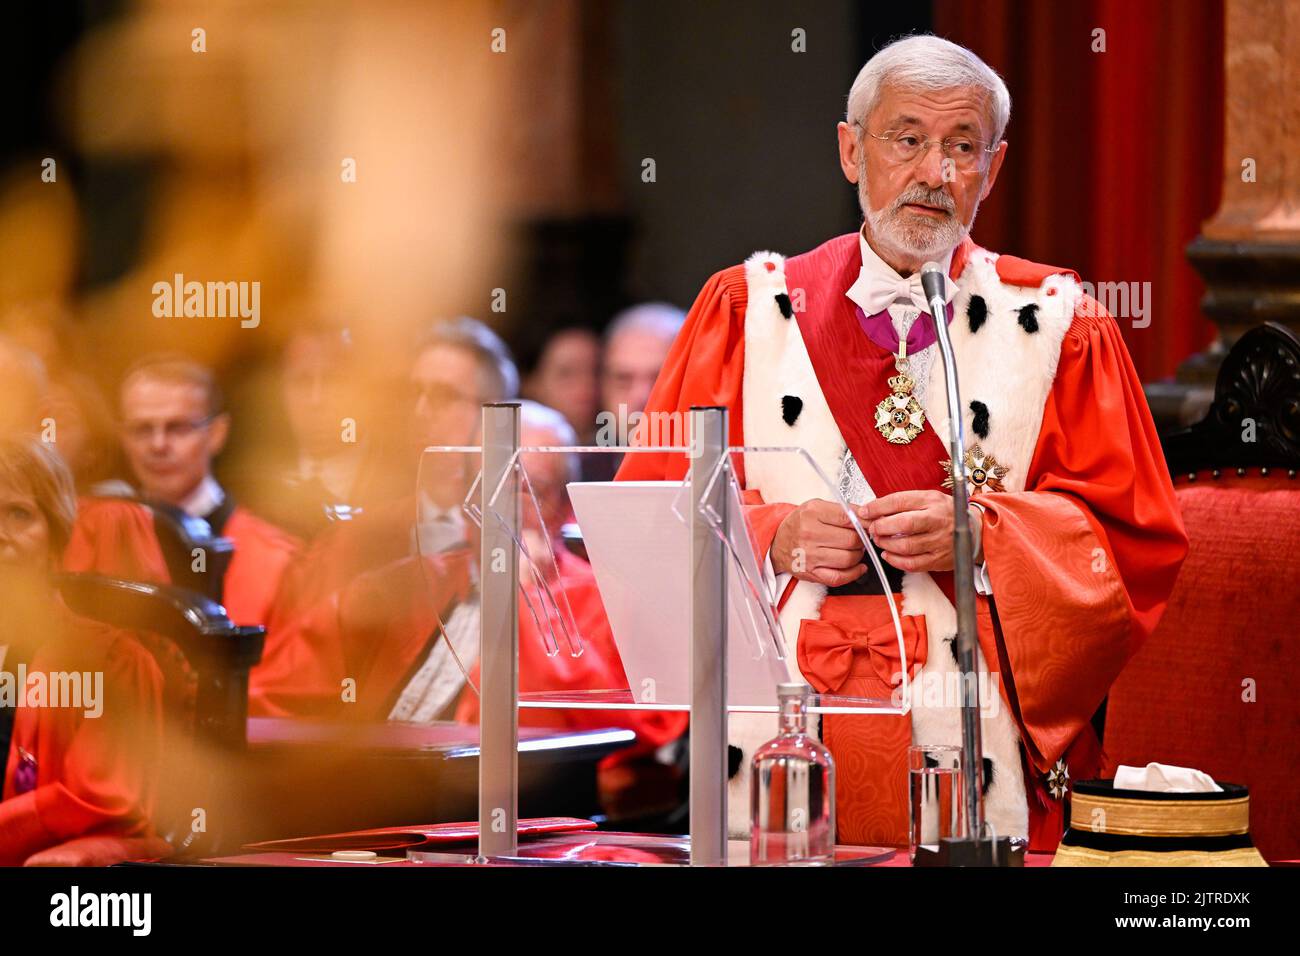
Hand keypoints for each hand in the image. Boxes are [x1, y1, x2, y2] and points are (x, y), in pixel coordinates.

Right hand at [771, 498, 867, 586]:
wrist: (777, 543)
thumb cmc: (800, 524)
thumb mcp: (816, 507)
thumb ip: (842, 510)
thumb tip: (869, 518)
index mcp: (812, 513)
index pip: (849, 518)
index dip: (865, 523)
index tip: (870, 525)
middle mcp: (809, 534)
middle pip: (852, 540)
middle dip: (861, 539)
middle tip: (860, 538)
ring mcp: (810, 555)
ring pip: (849, 558)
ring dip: (858, 555)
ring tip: (854, 549)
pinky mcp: (811, 572)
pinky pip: (840, 577)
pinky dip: (854, 573)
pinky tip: (858, 567)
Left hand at [860, 490, 983, 573]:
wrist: (974, 531)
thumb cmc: (945, 513)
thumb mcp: (928, 499)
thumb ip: (903, 503)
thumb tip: (873, 509)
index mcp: (932, 501)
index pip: (901, 501)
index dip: (878, 507)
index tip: (865, 511)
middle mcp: (937, 521)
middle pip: (904, 524)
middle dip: (881, 527)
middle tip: (873, 529)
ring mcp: (939, 542)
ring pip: (906, 546)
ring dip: (886, 545)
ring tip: (880, 541)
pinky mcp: (939, 560)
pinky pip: (912, 564)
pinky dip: (895, 561)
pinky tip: (888, 555)